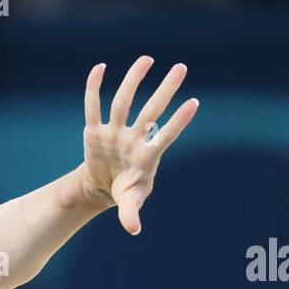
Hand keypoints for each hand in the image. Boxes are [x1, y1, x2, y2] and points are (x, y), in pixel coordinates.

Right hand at [81, 55, 198, 234]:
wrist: (102, 187)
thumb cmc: (125, 191)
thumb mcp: (130, 202)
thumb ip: (131, 214)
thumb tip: (133, 230)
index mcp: (146, 155)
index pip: (165, 135)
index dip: (178, 121)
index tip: (194, 103)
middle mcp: (133, 138)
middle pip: (151, 110)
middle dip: (166, 90)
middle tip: (182, 67)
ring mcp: (115, 132)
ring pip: (124, 101)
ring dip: (134, 80)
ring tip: (147, 59)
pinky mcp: (95, 132)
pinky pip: (93, 106)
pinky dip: (94, 88)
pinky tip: (100, 68)